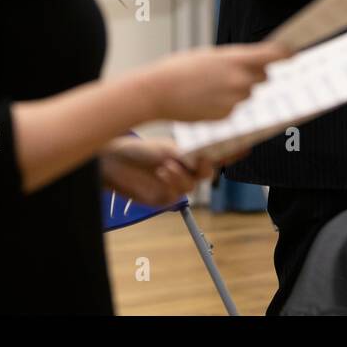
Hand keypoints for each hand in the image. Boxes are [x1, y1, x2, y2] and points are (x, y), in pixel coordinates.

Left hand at [99, 136, 214, 206]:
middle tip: (201, 161)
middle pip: (206, 173)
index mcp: (187, 155)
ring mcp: (175, 185)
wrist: (116, 164)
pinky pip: (176, 194)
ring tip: (166, 165)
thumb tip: (204, 158)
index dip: (223, 155)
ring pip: (191, 185)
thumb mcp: (165, 148)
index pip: (210, 157)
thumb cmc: (139, 150)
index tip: (230, 150)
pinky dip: (172, 182)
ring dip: (181, 175)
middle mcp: (184, 170)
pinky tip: (162, 172)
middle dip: (205, 168)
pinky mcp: (165, 198)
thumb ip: (186, 155)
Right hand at [143, 42, 289, 121]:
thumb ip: (234, 59)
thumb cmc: (179, 70)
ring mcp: (234, 100)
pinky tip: (206, 99)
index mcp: (236, 59)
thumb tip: (252, 62)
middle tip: (235, 73)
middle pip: (263, 77)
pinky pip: (235, 109)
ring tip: (212, 87)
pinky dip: (226, 104)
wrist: (157, 92)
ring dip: (238, 91)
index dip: (286, 54)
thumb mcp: (209, 55)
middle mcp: (240, 80)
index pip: (273, 55)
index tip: (294, 54)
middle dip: (255, 75)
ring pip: (247, 94)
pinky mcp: (227, 116)